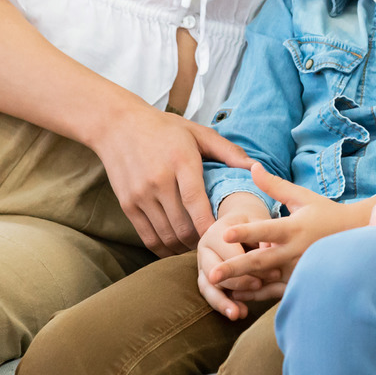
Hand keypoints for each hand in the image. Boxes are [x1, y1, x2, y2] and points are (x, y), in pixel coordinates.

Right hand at [90, 102, 254, 254]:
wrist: (119, 126)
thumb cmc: (165, 129)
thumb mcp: (199, 133)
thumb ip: (229, 152)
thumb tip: (256, 167)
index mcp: (181, 161)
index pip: (196, 202)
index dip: (209, 225)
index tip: (224, 236)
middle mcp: (159, 180)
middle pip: (182, 225)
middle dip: (201, 241)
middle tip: (216, 244)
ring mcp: (140, 195)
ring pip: (165, 235)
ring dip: (183, 247)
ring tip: (199, 247)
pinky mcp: (127, 205)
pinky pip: (147, 237)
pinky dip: (163, 249)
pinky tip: (177, 247)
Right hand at [196, 195, 281, 319]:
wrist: (238, 224)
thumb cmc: (252, 223)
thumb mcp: (259, 222)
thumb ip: (263, 235)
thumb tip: (269, 251)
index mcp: (216, 232)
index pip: (231, 252)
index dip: (251, 263)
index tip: (273, 272)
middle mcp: (204, 248)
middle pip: (215, 270)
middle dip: (238, 282)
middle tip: (259, 287)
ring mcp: (201, 265)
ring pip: (207, 286)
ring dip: (222, 302)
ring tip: (238, 315)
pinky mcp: (204, 278)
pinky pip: (210, 294)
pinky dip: (223, 305)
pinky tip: (239, 314)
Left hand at [206, 164, 370, 286]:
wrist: (356, 236)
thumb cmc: (325, 213)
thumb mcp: (301, 196)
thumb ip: (275, 185)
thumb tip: (253, 166)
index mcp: (296, 227)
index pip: (267, 229)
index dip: (246, 232)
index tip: (224, 232)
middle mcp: (297, 251)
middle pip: (262, 261)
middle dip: (235, 267)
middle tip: (211, 274)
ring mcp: (300, 270)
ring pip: (267, 280)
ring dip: (242, 284)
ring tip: (216, 287)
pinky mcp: (302, 282)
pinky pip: (276, 292)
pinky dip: (256, 295)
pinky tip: (235, 294)